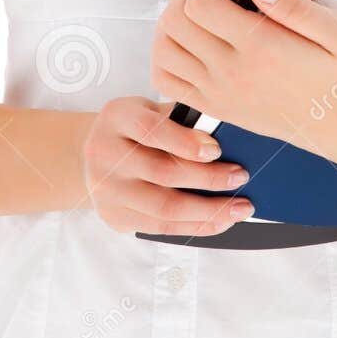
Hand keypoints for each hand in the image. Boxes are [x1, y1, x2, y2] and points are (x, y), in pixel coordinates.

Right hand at [81, 95, 255, 237]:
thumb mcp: (152, 109)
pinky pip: (161, 227)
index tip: (217, 150)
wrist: (96, 152)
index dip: (185, 142)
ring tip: (239, 207)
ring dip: (208, 210)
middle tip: (239, 177)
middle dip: (208, 178)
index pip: (150, 130)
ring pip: (164, 207)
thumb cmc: (135, 127)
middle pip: (161, 172)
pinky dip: (195, 226)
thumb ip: (182, 120)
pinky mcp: (114, 216)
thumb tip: (228, 137)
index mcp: (117, 117)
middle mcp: (104, 154)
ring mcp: (106, 189)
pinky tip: (219, 220)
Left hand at [151, 0, 336, 155]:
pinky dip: (164, 57)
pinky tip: (186, 44)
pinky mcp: (213, 106)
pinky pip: (165, 81)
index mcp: (260, 47)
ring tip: (196, 13)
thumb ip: (295, 4)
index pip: (201, 2)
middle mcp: (232, 71)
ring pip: (164, 49)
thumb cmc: (336, 74)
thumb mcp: (335, 30)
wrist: (336, 122)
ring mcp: (218, 91)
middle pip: (175, 21)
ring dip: (171, 21)